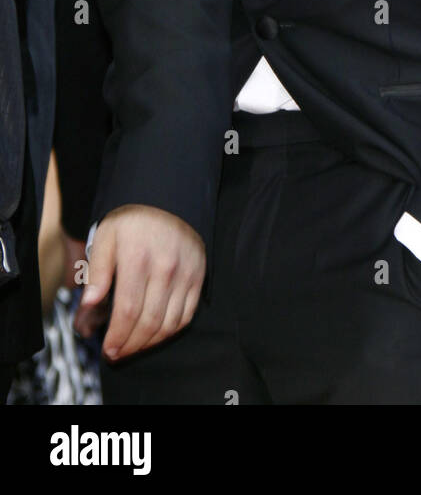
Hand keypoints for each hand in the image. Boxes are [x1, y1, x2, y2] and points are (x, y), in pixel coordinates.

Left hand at [74, 205, 205, 360]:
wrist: (167, 199)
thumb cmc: (132, 222)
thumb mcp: (106, 237)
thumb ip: (97, 272)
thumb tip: (89, 304)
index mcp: (138, 258)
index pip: (128, 310)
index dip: (117, 337)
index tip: (107, 350)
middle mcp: (165, 266)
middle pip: (149, 322)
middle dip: (130, 345)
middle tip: (116, 353)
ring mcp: (186, 272)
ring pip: (169, 323)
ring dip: (149, 343)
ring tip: (133, 347)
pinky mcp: (198, 275)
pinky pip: (186, 315)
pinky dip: (170, 331)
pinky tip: (155, 334)